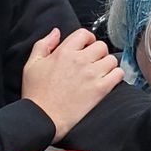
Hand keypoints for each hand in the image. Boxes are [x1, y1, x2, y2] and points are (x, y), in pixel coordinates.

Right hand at [22, 28, 123, 142]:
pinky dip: (116, 76)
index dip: (87, 39)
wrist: (43, 118)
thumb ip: (44, 44)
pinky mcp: (100, 89)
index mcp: (64, 52)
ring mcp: (92, 75)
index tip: (86, 47)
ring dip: (107, 64)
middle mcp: (80, 60)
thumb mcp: (32, 64)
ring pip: (111, 59)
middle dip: (98, 52)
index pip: (84, 34)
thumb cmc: (36, 94)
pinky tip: (108, 81)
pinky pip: (118, 74)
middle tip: (93, 62)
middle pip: (101, 46)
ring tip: (100, 72)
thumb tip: (56, 32)